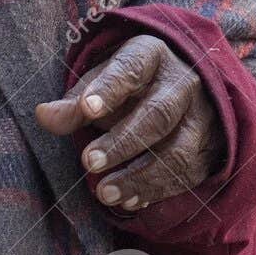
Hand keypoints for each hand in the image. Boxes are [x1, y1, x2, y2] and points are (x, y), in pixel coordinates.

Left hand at [34, 33, 223, 211]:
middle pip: (158, 112)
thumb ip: (74, 103)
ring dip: (140, 176)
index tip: (86, 109)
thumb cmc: (129, 85)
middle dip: (123, 141)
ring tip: (104, 192)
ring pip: (178, 150)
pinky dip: (157, 191)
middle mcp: (183, 81)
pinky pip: (189, 174)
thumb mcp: (100, 83)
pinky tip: (129, 200)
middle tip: (88, 161)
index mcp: (152, 54)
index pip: (132, 67)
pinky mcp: (211, 147)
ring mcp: (203, 115)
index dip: (110, 88)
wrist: (180, 89)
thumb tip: (44, 116)